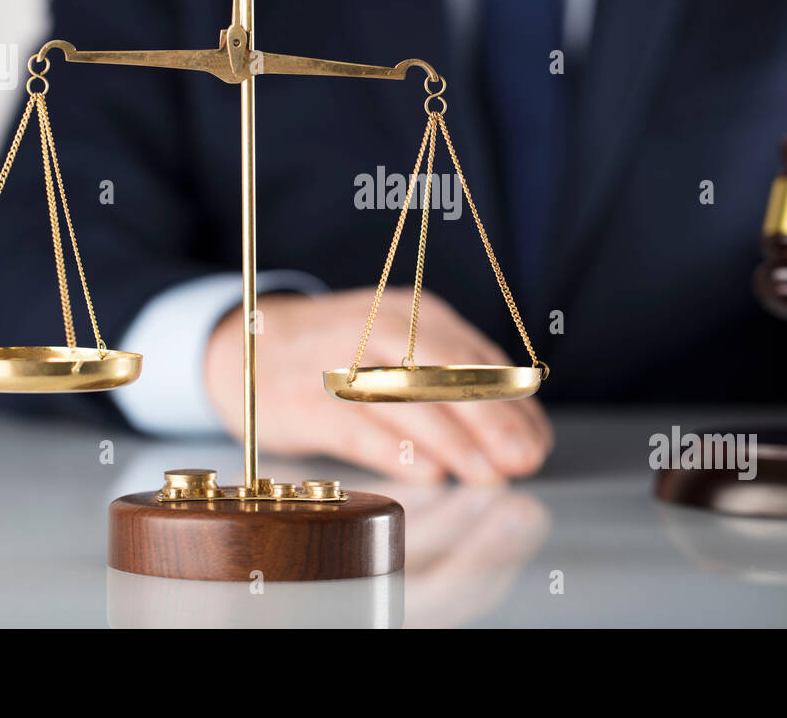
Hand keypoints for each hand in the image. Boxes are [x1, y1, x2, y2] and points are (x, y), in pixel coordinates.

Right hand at [204, 287, 553, 482]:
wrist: (248, 346)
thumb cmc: (342, 354)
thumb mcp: (400, 346)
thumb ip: (453, 379)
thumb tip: (519, 429)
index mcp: (412, 312)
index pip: (475, 357)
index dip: (512, 402)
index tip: (538, 441)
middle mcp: (379, 329)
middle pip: (444, 373)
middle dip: (491, 419)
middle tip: (523, 459)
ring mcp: (338, 363)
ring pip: (406, 400)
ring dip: (454, 441)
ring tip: (488, 475)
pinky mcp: (305, 401)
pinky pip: (359, 426)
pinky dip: (397, 450)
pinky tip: (430, 472)